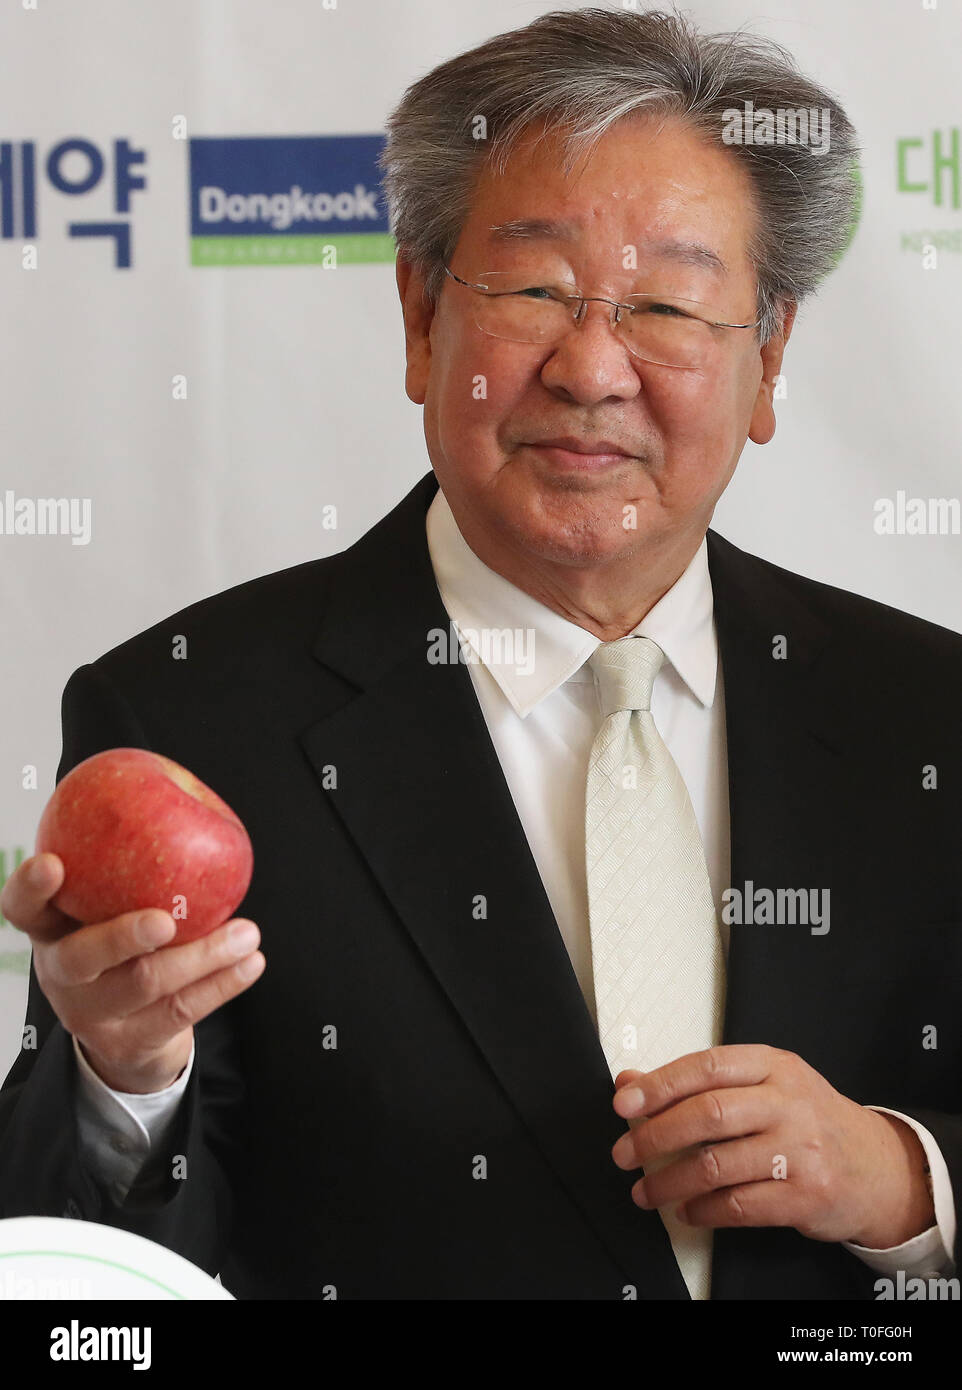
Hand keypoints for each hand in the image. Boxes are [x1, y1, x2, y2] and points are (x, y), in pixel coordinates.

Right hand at [1, 851, 265, 1093]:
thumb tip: (171, 785)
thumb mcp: (105, 908)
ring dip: (205, 955)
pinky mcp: (130, 1042)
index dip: (30, 887)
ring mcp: (92, 1014)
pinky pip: (182, 1011)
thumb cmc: (121, 948)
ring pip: (147, 983)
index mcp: (50, 930)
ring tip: (247, 932)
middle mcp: (62, 973)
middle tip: (165, 920)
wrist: (127, 1034)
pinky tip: (251, 962)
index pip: (21, 908)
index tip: (53, 863)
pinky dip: (223, 983)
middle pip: (83, 957)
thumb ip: (120, 867)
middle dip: (122, 936)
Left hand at [610, 1045, 935, 1249]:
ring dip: (671, 1182)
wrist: (876, 1166)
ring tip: (646, 1191)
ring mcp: (800, 1150)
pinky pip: (739, 1205)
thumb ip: (698, 1082)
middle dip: (656, 1135)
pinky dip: (704, 1210)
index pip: (707, 1067)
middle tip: (625, 1152)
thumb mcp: (761, 1085)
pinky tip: (688, 1209)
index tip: (624, 1101)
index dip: (660, 1084)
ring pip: (718, 1165)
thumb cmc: (807, 1120)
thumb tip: (630, 1083)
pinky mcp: (805, 1195)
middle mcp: (789, 1103)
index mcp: (774, 1066)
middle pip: (708, 1114)